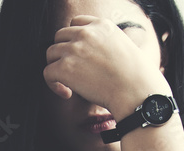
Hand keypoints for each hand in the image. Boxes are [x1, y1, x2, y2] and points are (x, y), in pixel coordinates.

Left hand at [43, 15, 168, 118]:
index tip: (78, 55)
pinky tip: (67, 93)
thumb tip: (92, 55)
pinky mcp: (65, 67)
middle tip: (72, 70)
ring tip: (70, 83)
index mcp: (102, 25)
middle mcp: (86, 33)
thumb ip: (105, 43)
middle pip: (59, 37)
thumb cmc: (136, 75)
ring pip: (51, 54)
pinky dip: (53, 84)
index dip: (73, 39)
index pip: (76, 23)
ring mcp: (74, 49)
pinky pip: (47, 73)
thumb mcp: (124, 45)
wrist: (135, 90)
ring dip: (57, 68)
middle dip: (62, 53)